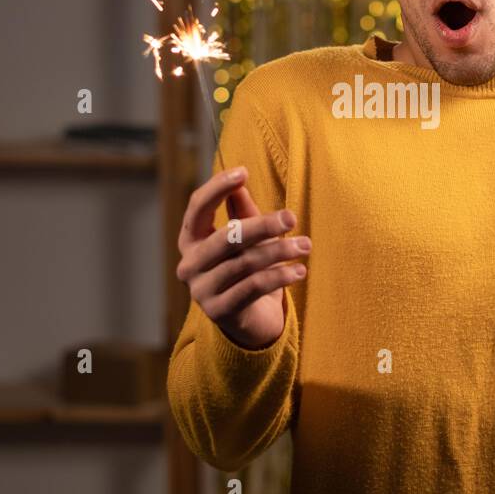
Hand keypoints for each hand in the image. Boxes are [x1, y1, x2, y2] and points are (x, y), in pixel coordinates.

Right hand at [175, 167, 310, 350]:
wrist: (250, 322)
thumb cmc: (247, 270)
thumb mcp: (247, 239)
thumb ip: (241, 213)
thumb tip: (240, 183)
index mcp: (191, 240)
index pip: (197, 208)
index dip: (217, 188)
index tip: (243, 172)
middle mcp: (189, 265)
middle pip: (226, 237)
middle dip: (262, 225)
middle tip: (292, 217)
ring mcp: (201, 290)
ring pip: (244, 263)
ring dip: (279, 251)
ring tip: (305, 245)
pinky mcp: (220, 312)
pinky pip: (253, 287)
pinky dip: (279, 276)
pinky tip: (300, 270)